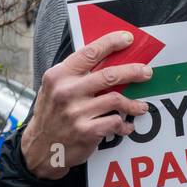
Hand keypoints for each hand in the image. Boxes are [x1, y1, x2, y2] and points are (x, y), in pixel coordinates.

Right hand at [20, 31, 154, 179]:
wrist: (40, 148)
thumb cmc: (52, 114)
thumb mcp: (54, 88)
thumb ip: (76, 75)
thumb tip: (108, 60)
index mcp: (59, 75)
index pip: (89, 53)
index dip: (111, 43)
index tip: (128, 39)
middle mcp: (66, 91)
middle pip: (109, 75)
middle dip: (133, 72)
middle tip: (146, 73)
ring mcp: (76, 112)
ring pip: (116, 100)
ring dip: (134, 104)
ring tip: (141, 106)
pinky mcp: (86, 131)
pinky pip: (115, 122)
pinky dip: (125, 124)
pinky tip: (126, 126)